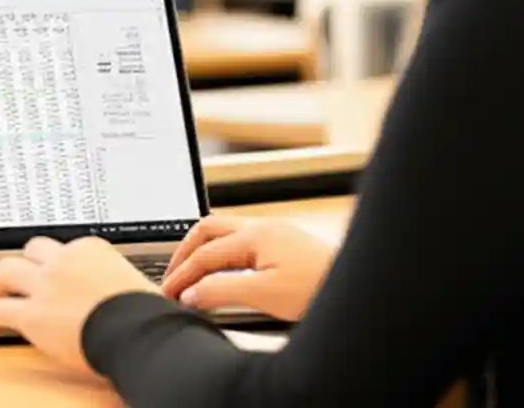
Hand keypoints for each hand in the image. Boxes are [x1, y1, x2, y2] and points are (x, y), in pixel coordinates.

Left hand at [0, 236, 158, 375]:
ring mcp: (46, 286)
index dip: (57, 263)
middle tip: (20, 277)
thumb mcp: (137, 283)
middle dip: (25, 263)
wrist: (139, 331)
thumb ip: (121, 281)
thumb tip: (133, 292)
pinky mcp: (33, 315)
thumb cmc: (145, 312)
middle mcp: (64, 261)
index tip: (56, 274)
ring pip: (6, 270)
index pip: (65, 249)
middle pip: (32, 250)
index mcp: (91, 249)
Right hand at [161, 215, 334, 320]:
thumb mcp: (263, 294)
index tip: (169, 293)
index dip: (182, 274)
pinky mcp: (283, 244)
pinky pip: (240, 240)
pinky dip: (222, 254)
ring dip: (203, 250)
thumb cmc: (316, 288)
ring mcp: (274, 233)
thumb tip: (192, 292)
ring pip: (224, 232)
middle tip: (173, 276)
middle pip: (208, 230)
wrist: (354, 287)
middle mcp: (261, 228)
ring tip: (191, 272)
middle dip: (185, 252)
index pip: (204, 253)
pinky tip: (224, 271)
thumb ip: (222, 291)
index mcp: (253, 235)